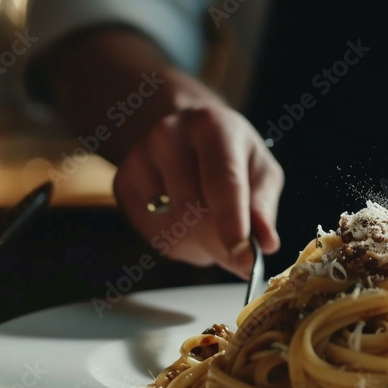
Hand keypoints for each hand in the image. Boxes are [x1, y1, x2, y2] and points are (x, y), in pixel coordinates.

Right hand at [113, 101, 283, 278]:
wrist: (184, 130)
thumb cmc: (231, 153)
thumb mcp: (260, 170)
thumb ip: (263, 207)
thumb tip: (265, 243)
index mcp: (211, 126)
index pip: (222, 184)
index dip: (233, 226)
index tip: (245, 261)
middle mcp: (168, 136)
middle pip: (196, 214)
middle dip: (223, 244)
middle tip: (241, 249)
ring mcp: (139, 159)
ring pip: (175, 232)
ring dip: (202, 246)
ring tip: (211, 219)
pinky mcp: (122, 184)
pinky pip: (156, 238)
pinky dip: (180, 244)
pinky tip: (187, 220)